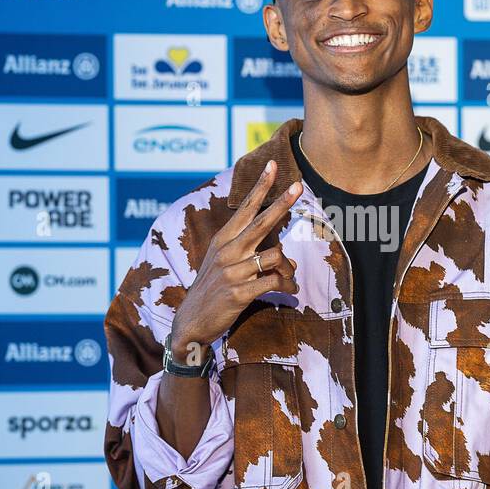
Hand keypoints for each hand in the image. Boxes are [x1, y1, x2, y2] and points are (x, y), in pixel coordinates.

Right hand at [170, 161, 300, 356]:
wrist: (191, 322)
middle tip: (298, 187)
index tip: (273, 166)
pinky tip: (290, 292)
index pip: (246, 208)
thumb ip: (251, 256)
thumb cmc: (212, 291)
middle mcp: (227, 251)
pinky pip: (274, 282)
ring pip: (275, 256)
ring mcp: (232, 271)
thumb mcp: (223, 265)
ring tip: (290, 281)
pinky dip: (287, 286)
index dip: (260, 187)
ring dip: (289, 269)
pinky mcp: (239, 292)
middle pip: (261, 222)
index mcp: (223, 240)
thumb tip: (286, 258)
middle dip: (282, 203)